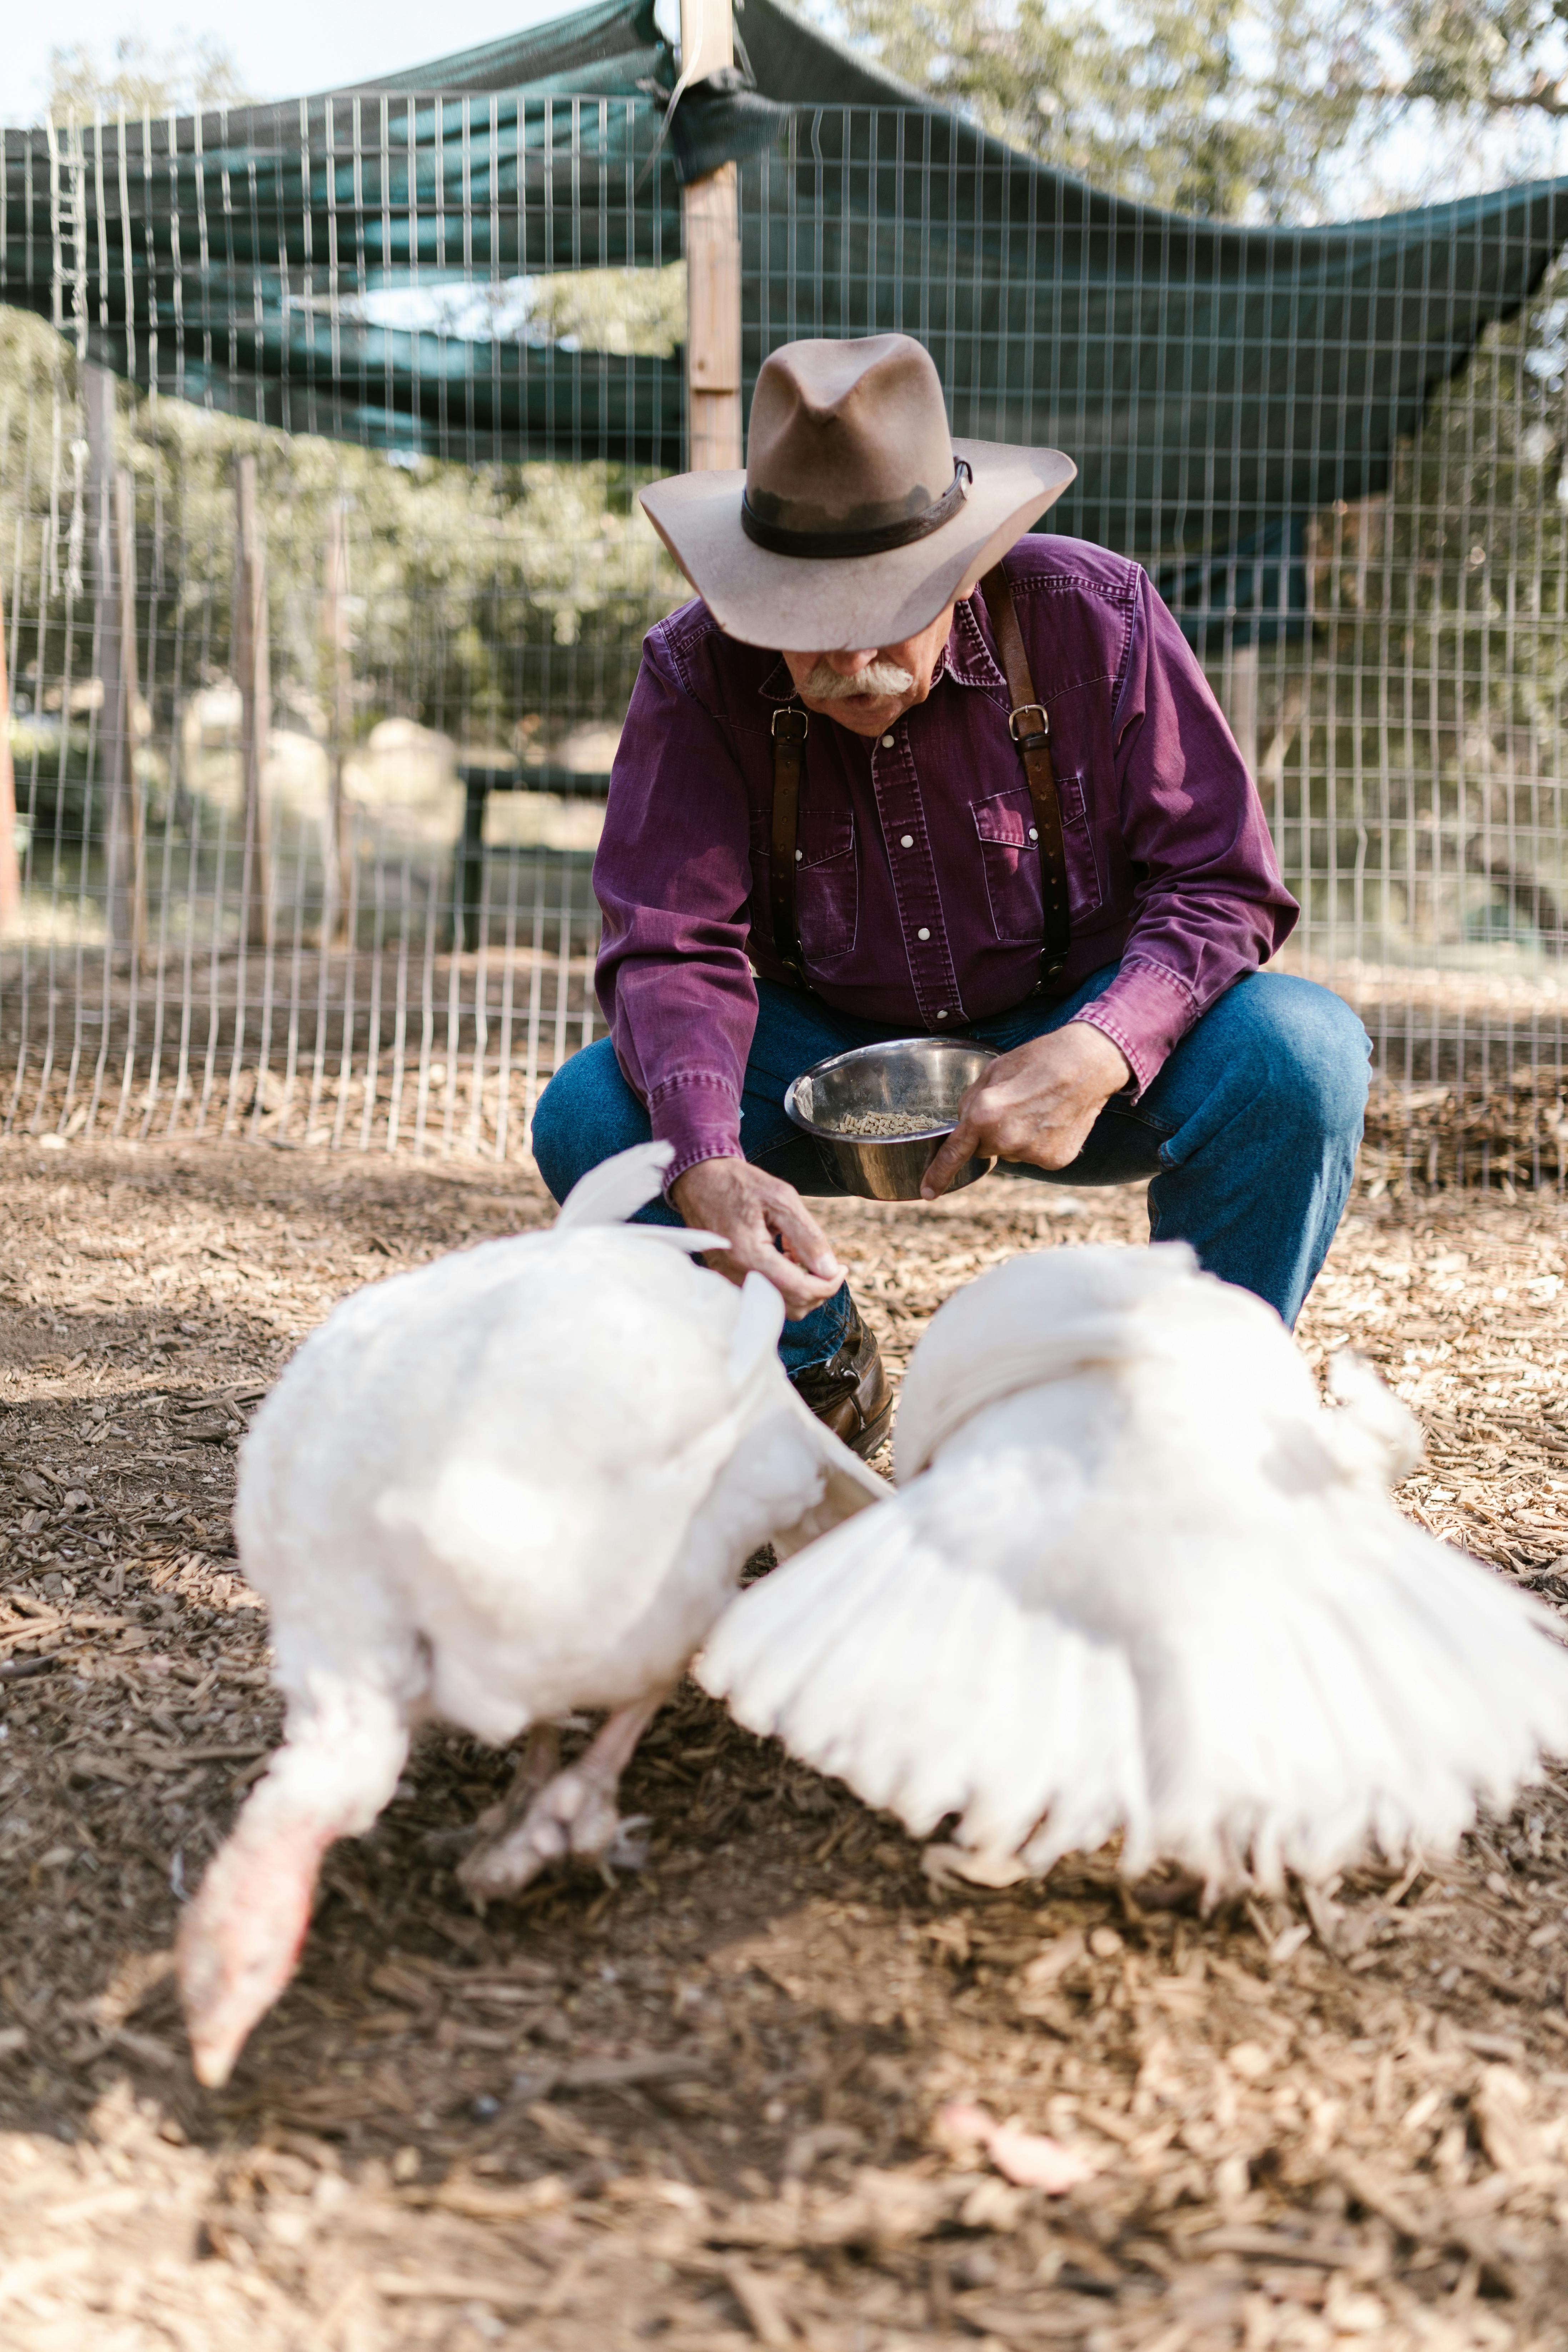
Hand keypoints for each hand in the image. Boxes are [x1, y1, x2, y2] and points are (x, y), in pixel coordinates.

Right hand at [669, 1158, 844, 1319]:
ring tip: (800, 1254)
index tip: (842, 1268)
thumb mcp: (782, 1199)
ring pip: (778, 1305)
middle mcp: (736, 1274)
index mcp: (750, 1254)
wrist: (700, 1180)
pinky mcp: (727, 1278)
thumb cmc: (740, 1184)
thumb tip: (830, 1270)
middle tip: (826, 1262)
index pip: (801, 1289)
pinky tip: (783, 1257)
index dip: (829, 1284)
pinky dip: (782, 1284)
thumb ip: (808, 1237)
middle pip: (792, 1306)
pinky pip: (763, 1295)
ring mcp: (729, 1279)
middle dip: (817, 1289)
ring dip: (799, 1287)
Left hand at [920, 1021, 1132, 1198]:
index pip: (954, 1154)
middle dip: (991, 1133)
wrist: (1089, 1064)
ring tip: (1038, 1109)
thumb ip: (971, 1101)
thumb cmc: (1038, 1060)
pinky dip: (1040, 1143)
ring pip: (1012, 1153)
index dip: (938, 1175)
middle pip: (986, 1150)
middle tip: (1014, 1106)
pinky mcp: (1055, 1161)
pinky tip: (1052, 1120)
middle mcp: (1006, 1140)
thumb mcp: (993, 1071)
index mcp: (984, 1116)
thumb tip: (963, 1122)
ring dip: (1017, 1137)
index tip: (927, 1193)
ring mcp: (1032, 1154)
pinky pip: (1035, 1156)